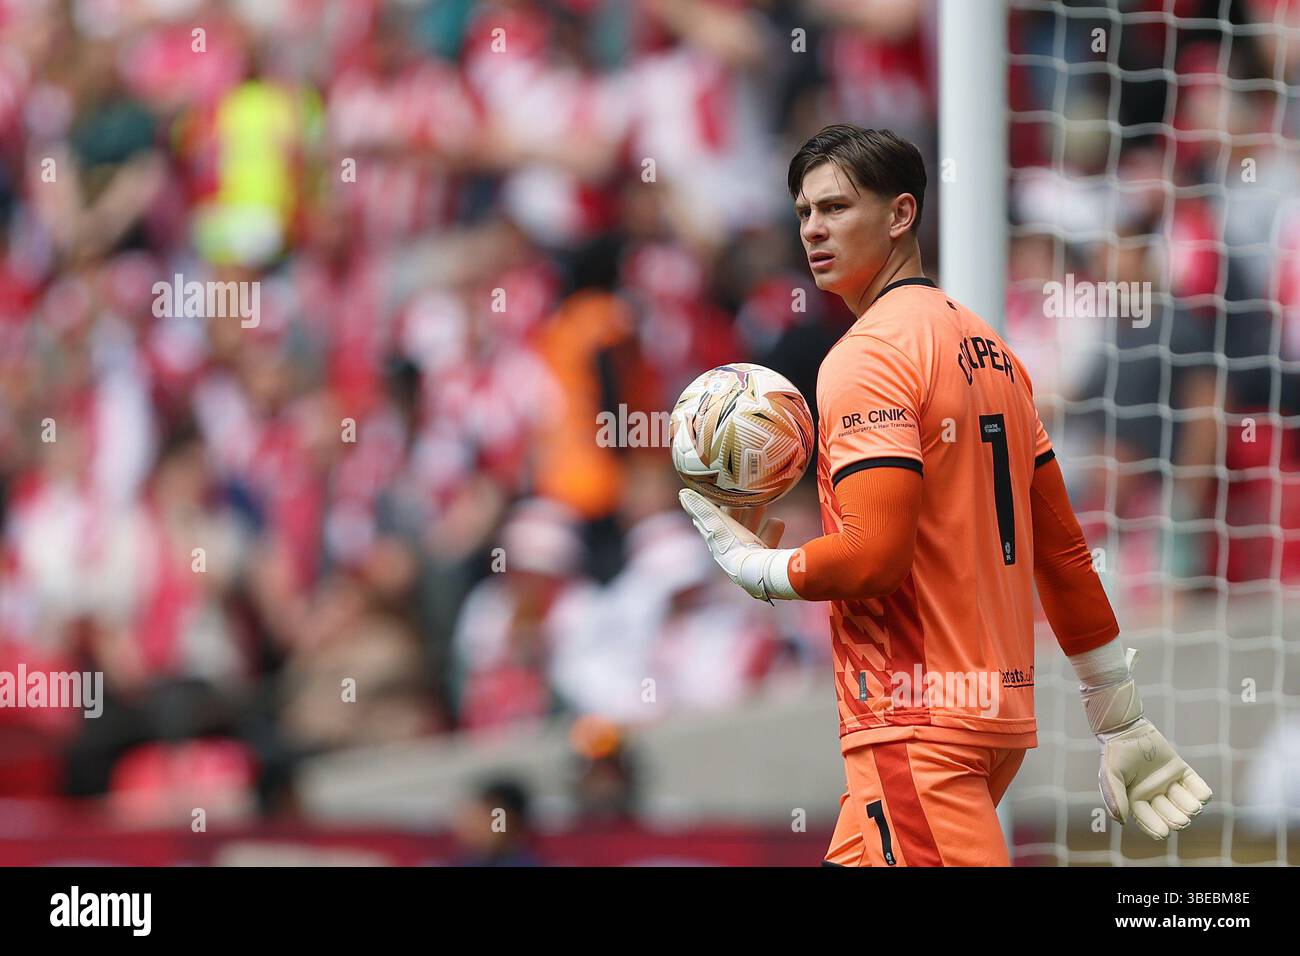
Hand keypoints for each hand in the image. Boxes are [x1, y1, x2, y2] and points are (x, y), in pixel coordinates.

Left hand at [679, 490, 789, 601]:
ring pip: (751, 535)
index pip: (711, 524)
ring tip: (762, 504)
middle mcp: (731, 553)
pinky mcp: (766, 564)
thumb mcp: (716, 525)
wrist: (760, 574)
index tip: (716, 492)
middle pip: (733, 528)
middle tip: (744, 494)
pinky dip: (772, 532)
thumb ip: (701, 509)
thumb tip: (683, 493)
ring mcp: (749, 559)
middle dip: (738, 511)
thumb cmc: (735, 548)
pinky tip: (777, 522)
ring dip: (755, 519)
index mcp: (717, 545)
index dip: (712, 509)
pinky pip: (769, 546)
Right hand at [1097, 718, 1213, 839]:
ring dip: (1190, 808)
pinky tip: (1202, 796)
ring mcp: (1168, 783)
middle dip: (1176, 819)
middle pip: (1170, 815)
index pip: (1148, 820)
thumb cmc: (1115, 753)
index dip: (1156, 828)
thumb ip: (1114, 797)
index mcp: (1136, 799)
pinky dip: (1203, 794)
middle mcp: (1154, 794)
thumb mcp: (1110, 776)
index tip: (1164, 833)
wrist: (1126, 729)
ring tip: (1193, 807)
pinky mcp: (1180, 771)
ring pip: (1185, 804)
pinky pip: (1197, 787)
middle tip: (1182, 820)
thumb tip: (1122, 822)